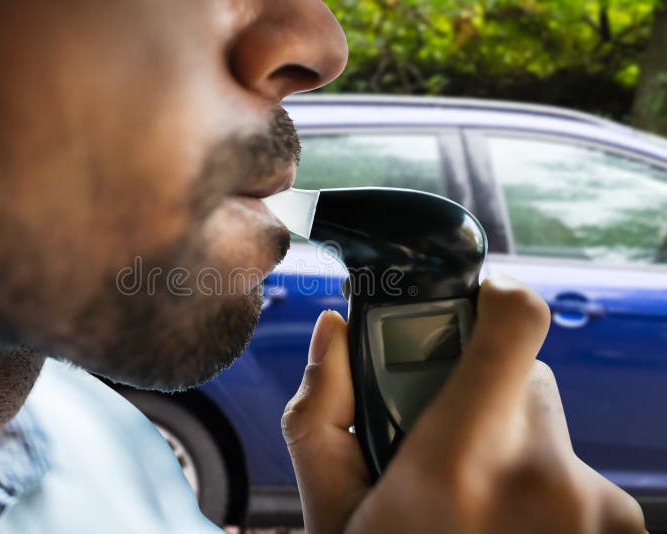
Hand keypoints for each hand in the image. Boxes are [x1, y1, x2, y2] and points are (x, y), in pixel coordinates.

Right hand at [282, 274, 645, 533]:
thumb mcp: (334, 515)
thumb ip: (323, 411)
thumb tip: (335, 331)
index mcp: (461, 462)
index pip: (517, 323)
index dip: (494, 299)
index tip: (470, 310)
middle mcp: (545, 480)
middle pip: (523, 377)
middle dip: (480, 395)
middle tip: (442, 448)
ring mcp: (598, 513)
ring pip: (547, 432)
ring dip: (511, 452)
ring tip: (474, 512)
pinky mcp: (623, 532)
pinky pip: (579, 478)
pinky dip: (544, 493)